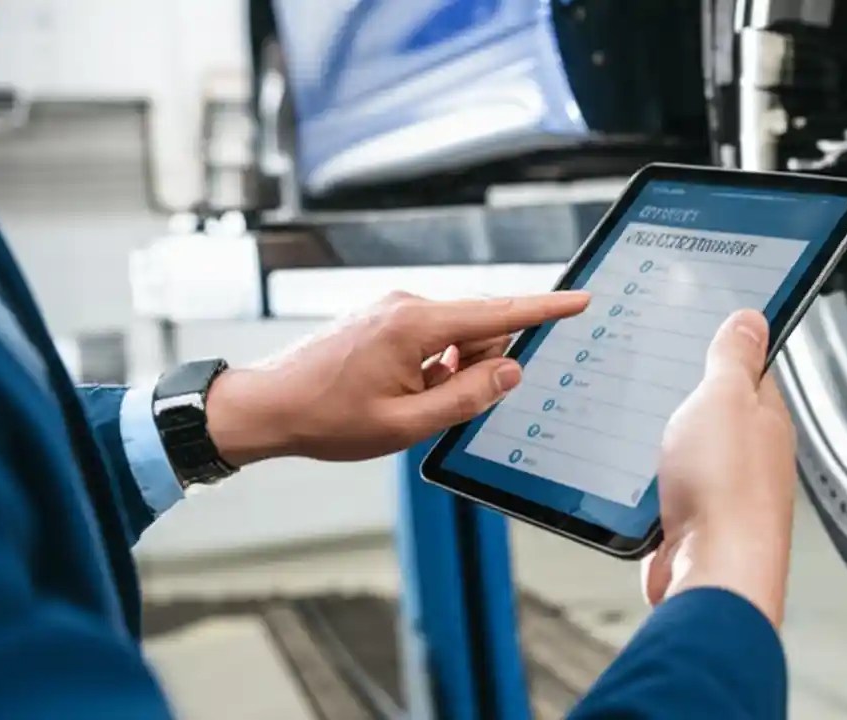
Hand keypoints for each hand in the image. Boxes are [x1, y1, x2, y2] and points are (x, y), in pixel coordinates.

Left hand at [204, 290, 589, 464]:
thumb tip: (510, 369)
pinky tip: (398, 391)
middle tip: (436, 405)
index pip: (496, 314)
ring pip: (453, 336)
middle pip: (477, 329)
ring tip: (406, 402)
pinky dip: (430, 366)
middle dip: (477, 366)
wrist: (267, 406)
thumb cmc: (328, 418)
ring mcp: (391, 307)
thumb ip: (467, 396)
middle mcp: (405, 304)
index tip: (579, 301)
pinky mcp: (382, 316)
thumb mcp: (406, 424)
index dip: (543, 311)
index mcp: (414, 324)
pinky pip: (429, 337)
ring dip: (449, 371)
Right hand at [643, 309, 797, 627]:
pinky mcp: (692, 524)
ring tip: (638, 426)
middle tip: (654, 378)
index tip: (701, 331)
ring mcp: (721, 492)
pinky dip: (646, 484)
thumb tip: (751, 320)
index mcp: (767, 418)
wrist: (712, 572)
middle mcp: (751, 457)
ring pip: (685, 454)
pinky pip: (664, 493)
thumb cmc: (727, 491)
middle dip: (684, 399)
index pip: (750, 370)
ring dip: (661, 444)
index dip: (724, 349)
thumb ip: (733, 357)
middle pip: (714, 414)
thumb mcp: (724, 397)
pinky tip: (632, 478)